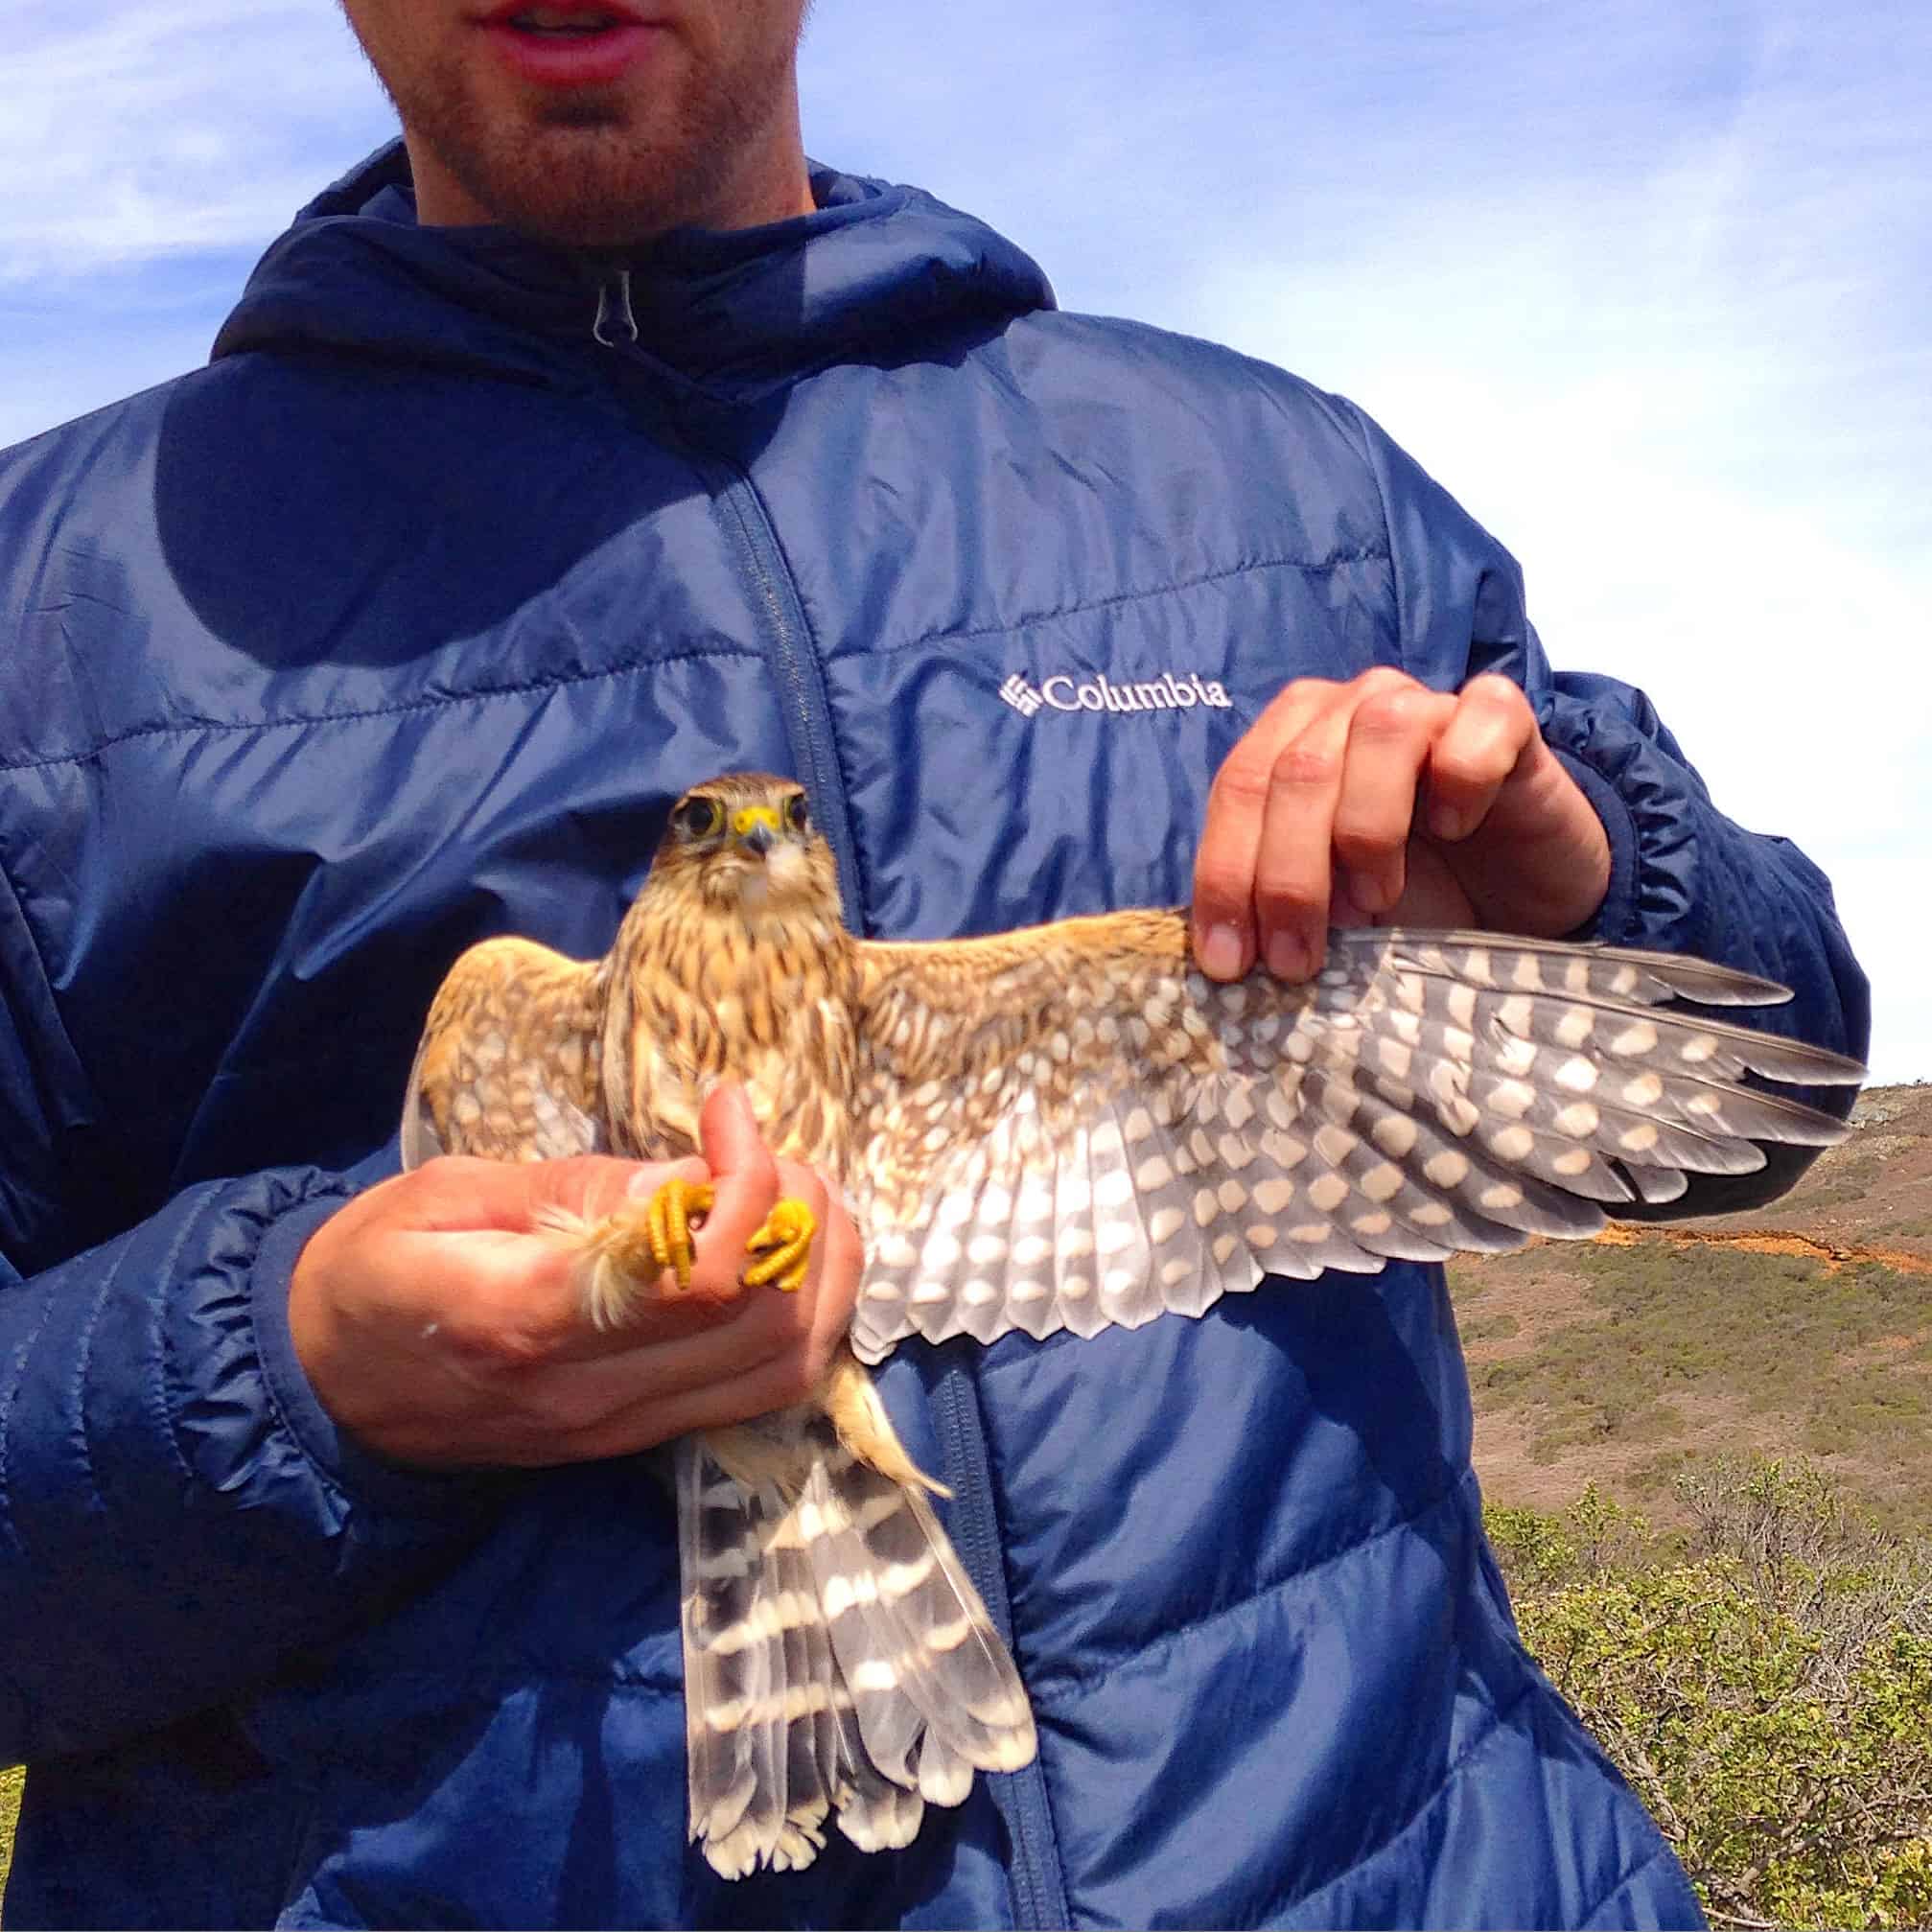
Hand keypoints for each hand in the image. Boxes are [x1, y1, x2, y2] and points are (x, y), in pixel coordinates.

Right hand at [286, 1085, 858, 1467]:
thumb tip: (695, 1179)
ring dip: (822, 1275)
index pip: (696, 1280)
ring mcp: (619, 1428)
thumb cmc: (371, 1270)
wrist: (319, 1390)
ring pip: (782, 1370)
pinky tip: (785, 1256)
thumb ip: (578, 1191)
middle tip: (777, 1152)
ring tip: (795, 1197)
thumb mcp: (448, 1194)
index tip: (727, 1108)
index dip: (748, 1188)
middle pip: (766, 1325)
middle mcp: (588, 1392)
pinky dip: (802, 1318)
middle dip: (803, 1221)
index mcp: (526, 1319)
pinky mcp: (636, 1440)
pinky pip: (759, 1392)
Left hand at [1191, 668, 1610, 980]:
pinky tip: (1457, 827)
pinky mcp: (1504, 716)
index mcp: (1290, 739)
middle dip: (1287, 876)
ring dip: (1367, 828)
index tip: (1227, 960)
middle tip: (1297, 959)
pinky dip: (1462, 777)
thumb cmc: (1416, 897)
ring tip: (1377, 898)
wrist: (1521, 900)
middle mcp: (1351, 707)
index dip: (1226, 874)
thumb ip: (1274, 905)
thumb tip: (1221, 958)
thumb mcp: (1331, 909)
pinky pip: (1477, 721)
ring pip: (1379, 732)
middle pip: (1297, 769)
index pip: (1239, 788)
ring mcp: (1428, 702)